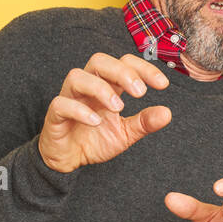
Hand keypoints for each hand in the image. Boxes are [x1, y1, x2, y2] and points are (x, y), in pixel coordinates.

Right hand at [38, 53, 171, 172]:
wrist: (69, 160)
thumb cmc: (95, 140)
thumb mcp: (125, 133)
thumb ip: (144, 122)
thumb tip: (167, 113)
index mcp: (107, 86)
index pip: (124, 63)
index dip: (144, 68)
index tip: (163, 84)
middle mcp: (87, 87)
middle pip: (99, 61)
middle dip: (122, 72)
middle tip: (141, 93)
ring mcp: (69, 98)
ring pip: (77, 76)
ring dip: (101, 88)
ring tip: (119, 108)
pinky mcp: (55, 116)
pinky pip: (61, 104)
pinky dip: (79, 110)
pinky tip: (96, 122)